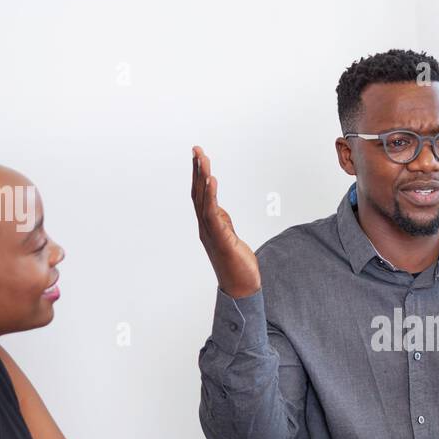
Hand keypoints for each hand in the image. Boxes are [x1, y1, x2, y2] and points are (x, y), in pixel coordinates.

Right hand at [192, 146, 261, 298]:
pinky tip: (212, 180)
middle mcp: (206, 227)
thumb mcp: (229, 237)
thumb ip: (223, 222)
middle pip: (198, 193)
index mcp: (208, 225)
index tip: (198, 156)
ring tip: (203, 158)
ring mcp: (211, 233)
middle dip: (197, 170)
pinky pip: (213, 214)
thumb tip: (218, 209)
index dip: (198, 175)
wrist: (241, 288)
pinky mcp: (221, 239)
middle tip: (197, 149)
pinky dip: (211, 195)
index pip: (200, 195)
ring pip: (203, 200)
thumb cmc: (237, 265)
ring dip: (203, 177)